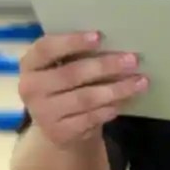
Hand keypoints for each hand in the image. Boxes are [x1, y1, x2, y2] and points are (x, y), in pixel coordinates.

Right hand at [16, 31, 147, 149]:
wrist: (55, 125)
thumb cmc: (63, 84)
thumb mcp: (60, 66)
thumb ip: (76, 54)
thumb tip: (115, 43)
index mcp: (30, 64)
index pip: (46, 48)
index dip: (72, 42)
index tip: (99, 36)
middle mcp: (30, 88)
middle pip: (72, 74)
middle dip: (106, 66)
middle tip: (133, 60)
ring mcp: (43, 114)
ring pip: (85, 98)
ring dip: (116, 89)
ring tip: (140, 81)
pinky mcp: (59, 133)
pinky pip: (90, 118)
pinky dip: (109, 109)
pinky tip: (124, 101)